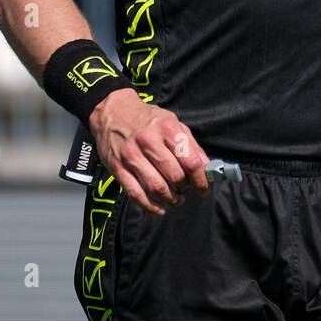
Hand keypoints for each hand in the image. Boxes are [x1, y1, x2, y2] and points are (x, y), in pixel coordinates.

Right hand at [89, 88, 210, 214]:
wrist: (113, 112)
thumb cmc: (148, 119)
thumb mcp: (173, 123)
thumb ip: (190, 145)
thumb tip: (207, 168)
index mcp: (167, 128)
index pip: (190, 161)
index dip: (201, 179)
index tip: (204, 187)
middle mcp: (149, 141)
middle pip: (174, 176)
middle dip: (186, 189)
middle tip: (189, 192)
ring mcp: (131, 156)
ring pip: (156, 187)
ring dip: (171, 199)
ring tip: (177, 200)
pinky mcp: (117, 168)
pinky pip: (135, 194)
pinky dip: (150, 206)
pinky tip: (159, 208)